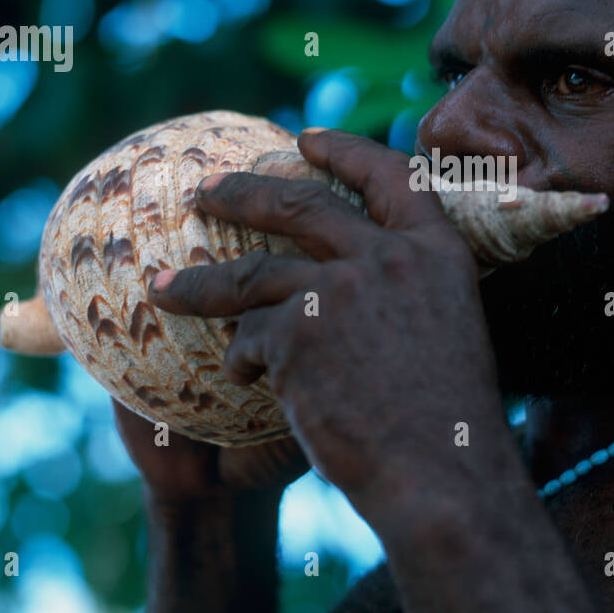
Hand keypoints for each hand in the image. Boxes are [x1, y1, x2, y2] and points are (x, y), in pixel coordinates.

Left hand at [147, 130, 509, 517]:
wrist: (441, 472)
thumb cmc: (449, 419)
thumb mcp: (449, 326)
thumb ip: (408, 288)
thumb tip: (360, 273)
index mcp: (438, 250)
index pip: (388, 175)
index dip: (344, 151)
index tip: (306, 140)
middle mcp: (388, 256)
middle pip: (302, 203)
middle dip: (245, 192)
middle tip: (207, 190)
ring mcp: (340, 290)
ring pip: (252, 273)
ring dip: (201, 283)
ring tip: (164, 289)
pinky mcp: (298, 334)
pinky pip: (252, 340)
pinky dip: (244, 362)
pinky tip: (245, 382)